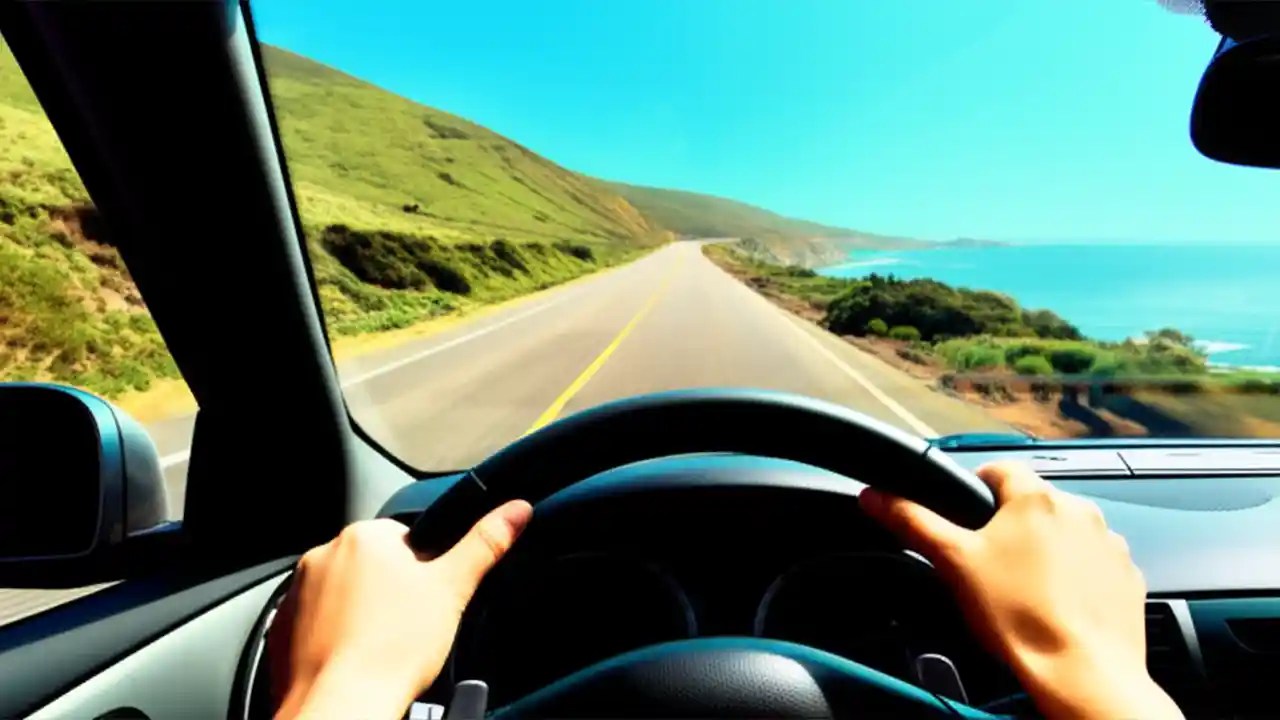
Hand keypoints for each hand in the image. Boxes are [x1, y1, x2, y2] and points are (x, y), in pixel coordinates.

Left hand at [268, 501, 532, 719]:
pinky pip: (315, 626)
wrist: (341, 706)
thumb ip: (485, 543)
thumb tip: (516, 509)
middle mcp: (321, 556)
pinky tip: (356, 660)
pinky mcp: (281, 630)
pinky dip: (335, 640)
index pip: (403, 539)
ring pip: (343, 596)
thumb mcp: (453, 589)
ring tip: (382, 648)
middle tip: (410, 627)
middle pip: (372, 566)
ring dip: (361, 614)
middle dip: (391, 592)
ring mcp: (296, 594)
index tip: (428, 600)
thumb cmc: (393, 649)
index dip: (424, 571)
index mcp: (363, 536)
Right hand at [859, 462, 1181, 719]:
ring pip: (1066, 533)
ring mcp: (1109, 544)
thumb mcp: (952, 563)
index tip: (965, 519)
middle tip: (988, 564)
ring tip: (1023, 590)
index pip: (999, 470)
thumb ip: (912, 521)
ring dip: (1047, 549)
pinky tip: (1056, 605)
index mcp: (1035, 497)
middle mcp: (1079, 510)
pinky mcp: (1127, 577)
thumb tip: (875, 496)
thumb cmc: (1018, 618)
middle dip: (1011, 526)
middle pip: (1033, 503)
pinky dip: (1077, 577)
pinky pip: (1095, 564)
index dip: (975, 491)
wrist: (1081, 673)